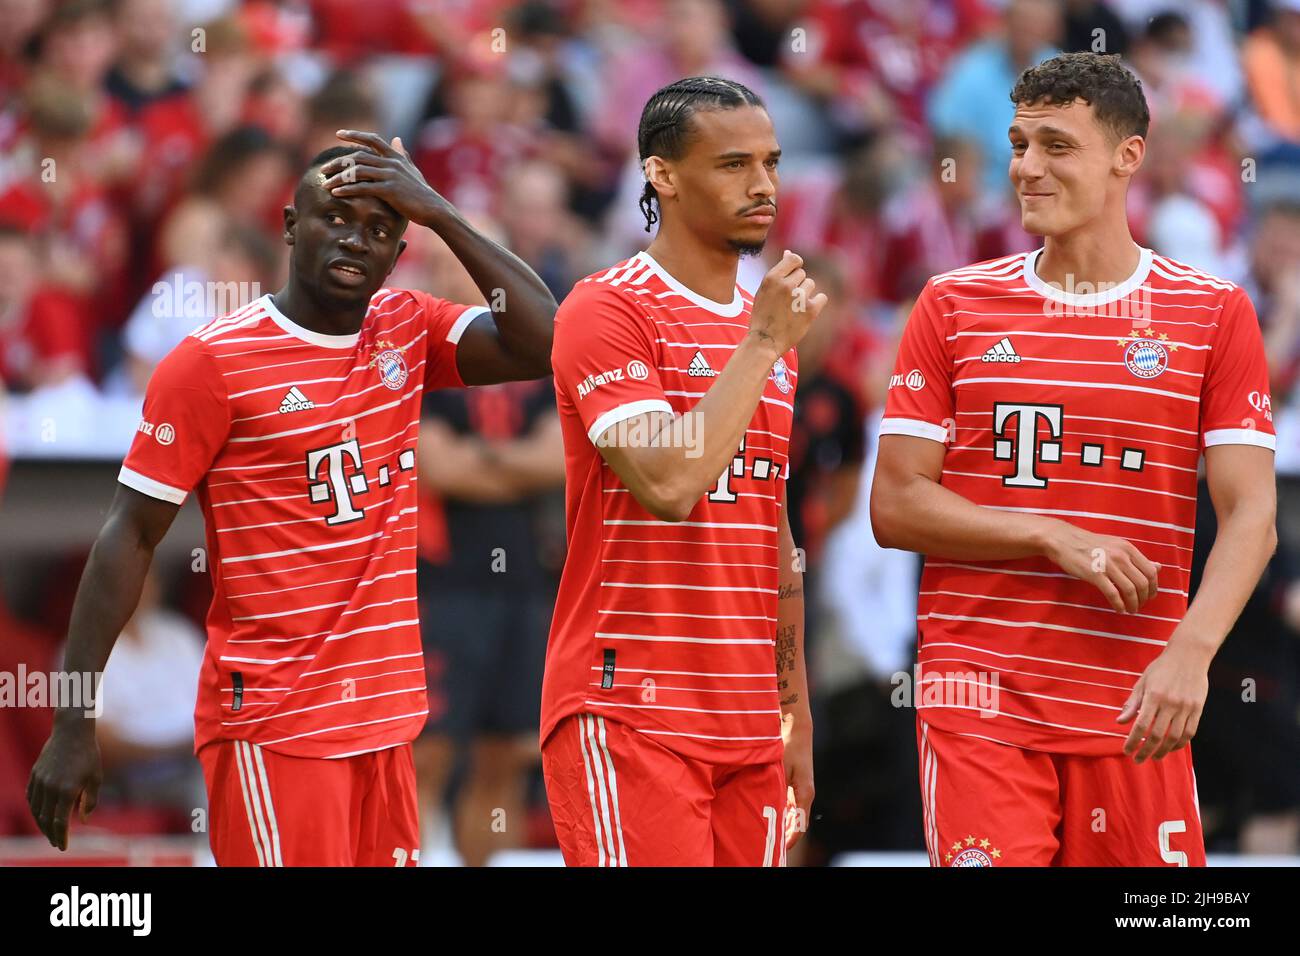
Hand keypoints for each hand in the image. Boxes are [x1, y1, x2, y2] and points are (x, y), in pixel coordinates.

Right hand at [27, 721, 101, 849]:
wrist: (71, 732)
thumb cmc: (89, 754)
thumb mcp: (95, 778)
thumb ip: (89, 801)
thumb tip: (82, 820)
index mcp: (67, 790)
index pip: (60, 822)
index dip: (61, 836)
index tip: (64, 846)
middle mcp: (50, 788)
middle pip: (45, 819)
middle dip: (50, 834)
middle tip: (57, 843)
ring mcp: (40, 781)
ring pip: (36, 810)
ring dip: (41, 824)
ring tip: (49, 832)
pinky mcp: (34, 775)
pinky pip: (31, 797)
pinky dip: (35, 809)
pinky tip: (40, 814)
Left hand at [318, 130, 445, 224]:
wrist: (433, 209)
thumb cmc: (422, 192)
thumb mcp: (412, 170)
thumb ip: (402, 154)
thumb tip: (397, 139)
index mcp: (395, 156)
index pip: (372, 140)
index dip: (355, 135)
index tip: (339, 134)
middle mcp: (392, 163)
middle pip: (359, 156)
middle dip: (339, 162)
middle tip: (324, 169)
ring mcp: (390, 176)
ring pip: (358, 172)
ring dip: (339, 178)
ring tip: (325, 184)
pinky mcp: (390, 190)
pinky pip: (363, 188)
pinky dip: (347, 190)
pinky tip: (336, 193)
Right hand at [748, 251, 826, 358]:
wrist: (765, 341)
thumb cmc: (763, 315)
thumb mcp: (765, 290)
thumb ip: (778, 271)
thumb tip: (789, 252)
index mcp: (772, 277)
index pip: (794, 259)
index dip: (795, 266)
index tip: (792, 276)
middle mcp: (786, 285)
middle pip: (802, 274)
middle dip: (798, 284)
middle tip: (787, 300)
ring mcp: (799, 297)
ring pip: (811, 285)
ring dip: (805, 294)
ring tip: (793, 308)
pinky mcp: (811, 310)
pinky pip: (822, 297)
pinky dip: (816, 304)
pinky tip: (805, 312)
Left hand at [780, 710, 813, 850]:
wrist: (797, 729)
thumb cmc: (789, 746)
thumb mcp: (781, 769)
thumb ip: (777, 789)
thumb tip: (770, 810)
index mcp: (804, 794)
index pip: (800, 825)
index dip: (790, 840)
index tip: (780, 850)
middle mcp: (805, 795)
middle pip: (797, 823)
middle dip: (785, 836)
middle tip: (770, 847)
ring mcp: (801, 790)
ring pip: (793, 815)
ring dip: (783, 826)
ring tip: (768, 837)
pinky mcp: (796, 784)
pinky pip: (790, 805)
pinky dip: (782, 814)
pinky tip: (770, 818)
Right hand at [1041, 519, 1159, 612]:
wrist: (1063, 540)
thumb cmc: (1089, 544)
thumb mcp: (1116, 546)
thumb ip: (1136, 558)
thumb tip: (1158, 567)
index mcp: (1128, 548)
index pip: (1150, 571)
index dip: (1153, 587)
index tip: (1149, 596)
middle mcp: (1121, 556)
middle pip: (1142, 583)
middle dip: (1144, 598)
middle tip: (1140, 605)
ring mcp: (1108, 565)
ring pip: (1130, 590)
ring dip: (1133, 604)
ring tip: (1131, 610)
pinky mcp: (1095, 574)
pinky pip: (1113, 594)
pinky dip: (1119, 605)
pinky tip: (1119, 609)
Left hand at [1117, 638, 1210, 762]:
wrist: (1189, 655)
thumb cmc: (1162, 668)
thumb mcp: (1143, 682)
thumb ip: (1132, 703)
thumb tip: (1119, 721)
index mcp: (1153, 696)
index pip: (1141, 725)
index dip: (1133, 741)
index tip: (1126, 751)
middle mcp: (1170, 703)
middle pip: (1157, 735)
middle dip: (1145, 751)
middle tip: (1137, 760)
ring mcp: (1186, 707)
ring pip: (1174, 737)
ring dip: (1163, 751)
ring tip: (1154, 757)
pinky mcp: (1198, 709)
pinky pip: (1189, 733)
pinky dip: (1179, 744)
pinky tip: (1170, 748)